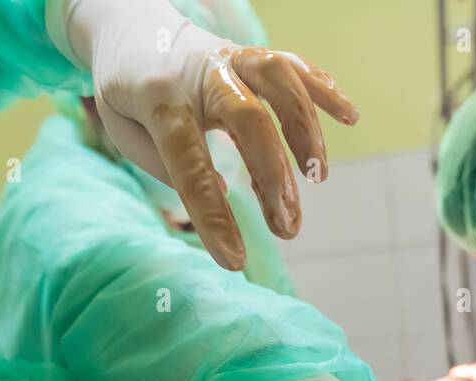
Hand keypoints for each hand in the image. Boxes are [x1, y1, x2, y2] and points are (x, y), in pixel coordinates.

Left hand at [55, 0, 358, 270]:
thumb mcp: (126, 131)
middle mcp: (200, 76)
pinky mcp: (251, 54)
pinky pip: (294, 64)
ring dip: (305, 131)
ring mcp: (230, 59)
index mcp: (160, 103)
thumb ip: (166, 164)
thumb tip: (225, 190)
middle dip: (273, 175)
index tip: (234, 260)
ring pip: (279, 83)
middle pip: (247, 119)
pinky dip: (323, 89)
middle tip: (289, 228)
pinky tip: (349, 117)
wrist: (128, 26)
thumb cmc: (127, 92)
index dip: (213, 216)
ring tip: (319, 179)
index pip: (190, 165)